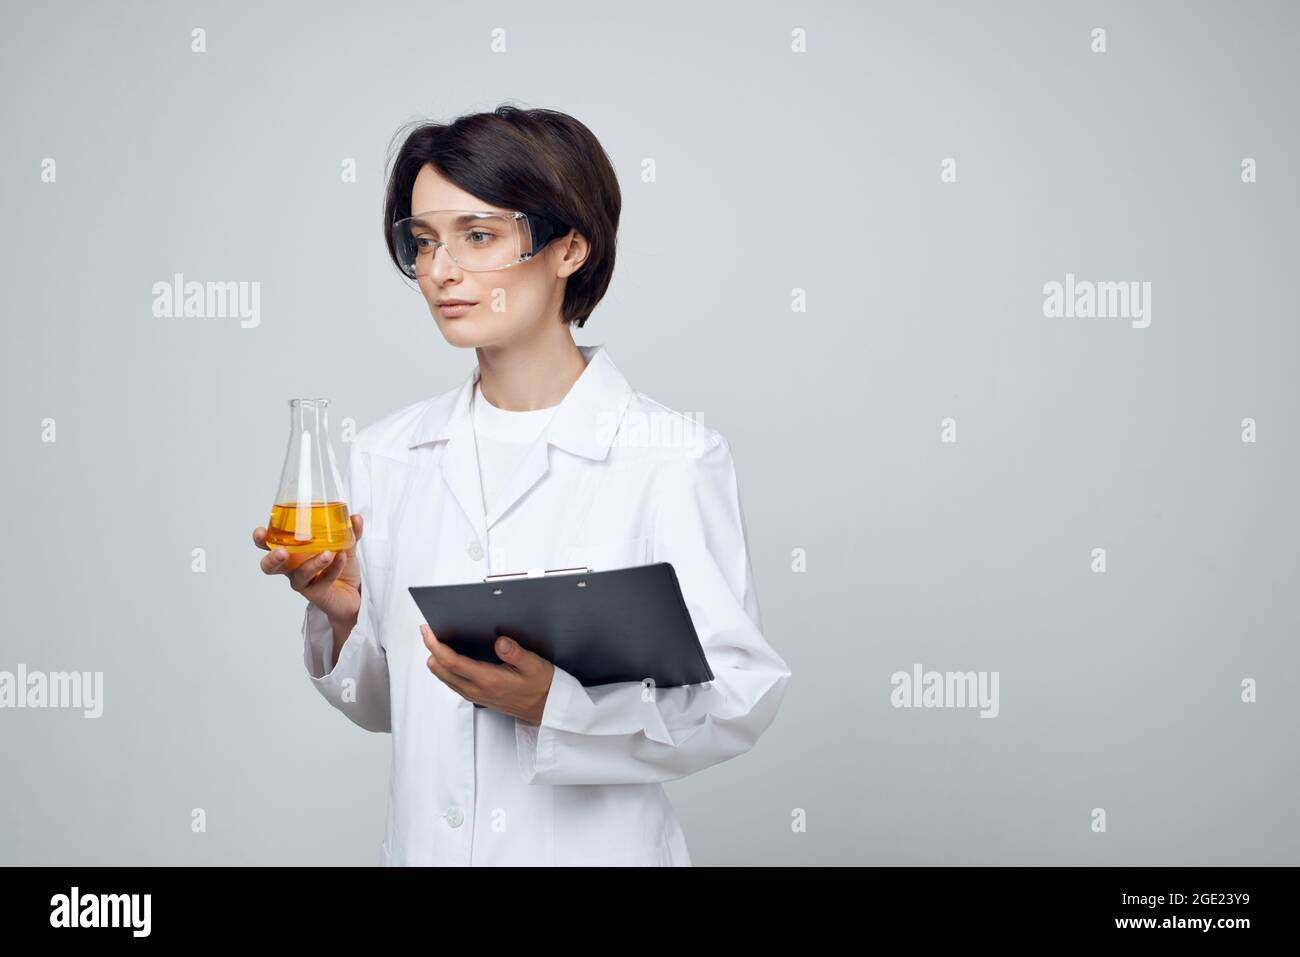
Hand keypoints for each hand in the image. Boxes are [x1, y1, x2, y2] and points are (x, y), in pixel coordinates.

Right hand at [252, 515, 363, 627]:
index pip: (270, 544)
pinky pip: (323, 580)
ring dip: (312, 563)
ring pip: (300, 576)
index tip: (260, 532)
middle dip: (272, 558)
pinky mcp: (317, 594)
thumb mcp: (345, 544)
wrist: (354, 592)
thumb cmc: (339, 565)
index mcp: (293, 551)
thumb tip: (355, 518)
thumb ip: (349, 531)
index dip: (261, 540)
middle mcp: (293, 568)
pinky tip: (341, 558)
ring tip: (327, 554)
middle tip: (281, 552)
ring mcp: (304, 582)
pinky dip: (334, 568)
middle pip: (270, 567)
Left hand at [421, 624, 554, 725]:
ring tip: (440, 640)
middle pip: (439, 670)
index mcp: (488, 679)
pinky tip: (452, 656)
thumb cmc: (541, 686)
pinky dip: (445, 667)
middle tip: (432, 631)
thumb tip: (500, 641)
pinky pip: (451, 681)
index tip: (428, 630)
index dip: (435, 645)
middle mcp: (476, 689)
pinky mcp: (476, 697)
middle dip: (431, 649)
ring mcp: (474, 695)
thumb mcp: (534, 665)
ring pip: (443, 677)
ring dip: (437, 658)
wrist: (546, 708)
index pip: (450, 662)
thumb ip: (516, 653)